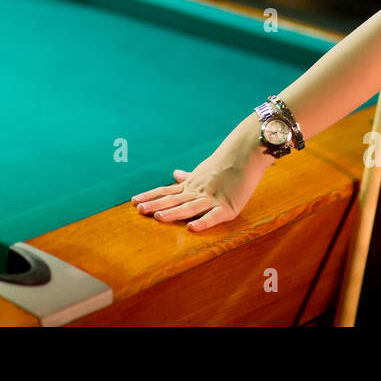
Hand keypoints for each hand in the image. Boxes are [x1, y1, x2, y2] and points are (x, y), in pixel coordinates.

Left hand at [131, 117, 271, 230]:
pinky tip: (191, 228)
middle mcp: (198, 191)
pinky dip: (203, 223)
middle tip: (139, 210)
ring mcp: (212, 199)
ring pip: (189, 207)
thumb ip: (189, 176)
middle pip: (173, 200)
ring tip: (158, 217)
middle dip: (156, 205)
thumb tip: (175, 174)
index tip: (133, 201)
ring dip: (173, 213)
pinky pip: (213, 216)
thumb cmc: (225, 162)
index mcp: (191, 185)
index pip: (167, 191)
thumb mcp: (203, 170)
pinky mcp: (228, 207)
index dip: (150, 196)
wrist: (246, 152)